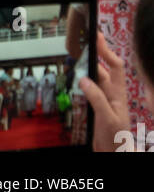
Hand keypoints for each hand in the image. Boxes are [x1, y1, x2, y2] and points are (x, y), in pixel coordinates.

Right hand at [79, 32, 130, 152]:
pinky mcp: (95, 107)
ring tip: (73, 60)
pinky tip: (73, 80)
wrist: (114, 154)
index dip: (106, 51)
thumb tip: (84, 79)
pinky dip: (80, 83)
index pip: (115, 66)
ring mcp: (103, 100)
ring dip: (84, 70)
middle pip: (101, 69)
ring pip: (92, 79)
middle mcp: (111, 93)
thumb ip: (97, 98)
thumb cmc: (116, 139)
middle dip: (92, 56)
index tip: (96, 37)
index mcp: (118, 93)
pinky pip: (87, 90)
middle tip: (80, 44)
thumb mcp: (108, 118)